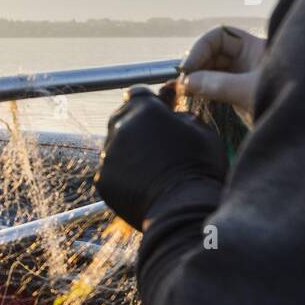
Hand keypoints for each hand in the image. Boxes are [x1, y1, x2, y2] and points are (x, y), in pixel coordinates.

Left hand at [94, 86, 228, 230]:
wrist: (183, 210)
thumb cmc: (200, 168)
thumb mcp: (202, 132)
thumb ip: (181, 116)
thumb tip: (173, 112)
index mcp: (145, 110)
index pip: (137, 94)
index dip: (147, 101)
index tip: (155, 109)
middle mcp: (120, 128)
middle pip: (122, 118)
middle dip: (136, 124)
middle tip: (155, 140)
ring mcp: (108, 155)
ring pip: (115, 145)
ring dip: (129, 150)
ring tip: (152, 167)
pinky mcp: (103, 179)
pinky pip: (111, 170)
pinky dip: (123, 174)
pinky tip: (142, 183)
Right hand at [179, 26, 265, 126]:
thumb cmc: (288, 102)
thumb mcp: (249, 92)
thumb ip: (217, 85)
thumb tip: (187, 81)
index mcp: (255, 48)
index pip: (219, 36)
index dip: (201, 48)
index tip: (189, 68)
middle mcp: (248, 59)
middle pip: (213, 52)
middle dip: (197, 64)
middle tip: (184, 82)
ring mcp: (244, 76)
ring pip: (211, 70)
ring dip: (197, 78)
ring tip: (186, 91)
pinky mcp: (240, 95)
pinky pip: (215, 86)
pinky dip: (203, 90)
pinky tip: (195, 97)